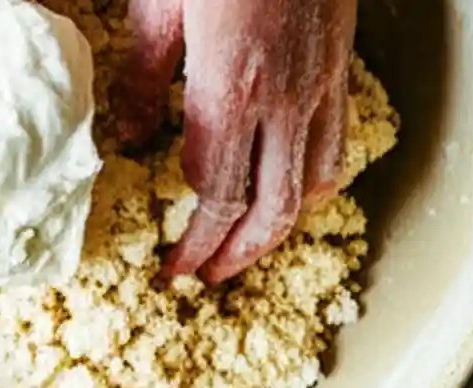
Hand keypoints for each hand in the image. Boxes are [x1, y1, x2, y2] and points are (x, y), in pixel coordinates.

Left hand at [117, 0, 357, 282]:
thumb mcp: (159, 4)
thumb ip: (145, 77)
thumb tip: (133, 135)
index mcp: (231, 90)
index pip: (215, 198)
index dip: (195, 246)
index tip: (172, 270)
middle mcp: (284, 101)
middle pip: (270, 211)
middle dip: (236, 256)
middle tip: (205, 276)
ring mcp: (320, 86)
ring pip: (312, 187)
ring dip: (277, 230)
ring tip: (245, 247)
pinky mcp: (338, 68)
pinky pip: (335, 147)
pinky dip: (313, 184)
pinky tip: (291, 189)